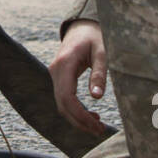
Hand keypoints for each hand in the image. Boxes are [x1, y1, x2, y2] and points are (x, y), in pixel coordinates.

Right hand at [47, 20, 108, 135]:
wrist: (83, 27)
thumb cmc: (95, 37)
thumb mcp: (102, 51)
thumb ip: (99, 72)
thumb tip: (97, 97)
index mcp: (65, 63)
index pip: (67, 96)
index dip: (80, 114)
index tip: (97, 125)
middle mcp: (55, 70)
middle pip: (62, 104)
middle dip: (80, 121)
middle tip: (100, 130)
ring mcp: (55, 75)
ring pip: (61, 104)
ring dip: (77, 118)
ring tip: (97, 126)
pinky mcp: (59, 78)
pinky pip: (64, 99)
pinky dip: (75, 111)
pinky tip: (90, 116)